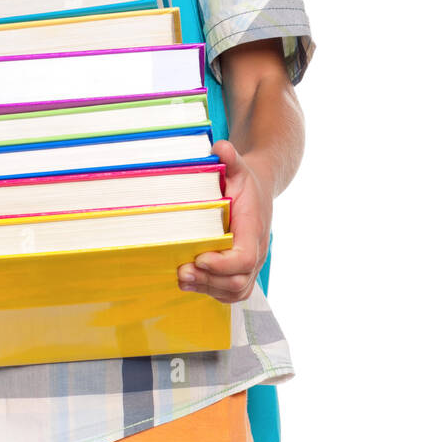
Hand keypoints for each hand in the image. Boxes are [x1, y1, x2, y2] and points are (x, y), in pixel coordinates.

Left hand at [178, 139, 271, 304]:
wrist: (259, 189)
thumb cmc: (244, 180)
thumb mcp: (238, 166)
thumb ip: (230, 158)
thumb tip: (220, 149)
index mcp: (254, 228)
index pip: (245, 257)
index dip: (222, 265)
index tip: (199, 259)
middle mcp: (257, 250)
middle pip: (240, 280)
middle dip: (209, 281)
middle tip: (181, 271)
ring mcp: (252, 263)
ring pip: (236, 290)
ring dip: (208, 289)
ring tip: (182, 278)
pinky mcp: (243, 270)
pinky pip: (233, 292)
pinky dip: (212, 292)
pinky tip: (191, 283)